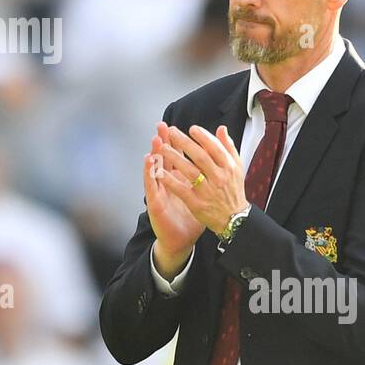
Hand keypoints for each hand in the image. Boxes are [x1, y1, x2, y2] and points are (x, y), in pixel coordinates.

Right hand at [144, 138, 201, 278]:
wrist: (181, 239)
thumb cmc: (191, 216)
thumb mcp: (202, 194)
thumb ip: (208, 177)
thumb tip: (216, 164)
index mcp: (179, 179)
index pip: (177, 156)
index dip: (175, 142)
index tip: (175, 126)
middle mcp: (167, 183)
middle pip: (164, 158)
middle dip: (163, 141)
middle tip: (161, 126)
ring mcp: (160, 192)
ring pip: (155, 168)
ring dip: (155, 152)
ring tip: (155, 138)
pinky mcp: (155, 202)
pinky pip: (151, 185)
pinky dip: (149, 172)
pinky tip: (148, 162)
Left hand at [154, 122, 248, 234]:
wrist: (234, 218)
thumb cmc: (233, 190)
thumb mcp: (237, 167)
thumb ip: (228, 147)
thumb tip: (221, 129)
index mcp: (228, 167)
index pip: (215, 147)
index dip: (203, 137)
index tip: (192, 128)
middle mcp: (219, 177)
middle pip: (200, 156)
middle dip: (184, 142)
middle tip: (172, 132)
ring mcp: (207, 191)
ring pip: (189, 171)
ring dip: (174, 158)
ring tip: (163, 148)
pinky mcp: (197, 203)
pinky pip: (181, 189)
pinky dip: (170, 180)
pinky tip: (159, 172)